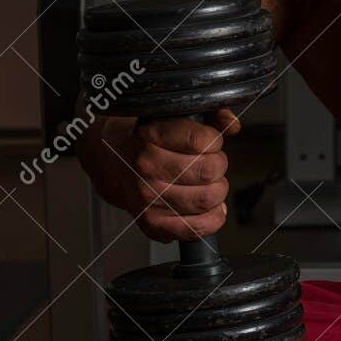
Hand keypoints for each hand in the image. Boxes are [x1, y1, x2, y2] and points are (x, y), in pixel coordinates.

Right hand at [80, 109, 241, 241]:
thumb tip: (232, 124)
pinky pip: (197, 228)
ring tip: (204, 182)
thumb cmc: (147, 136)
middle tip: (207, 162)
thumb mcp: (173, 114)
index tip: (208, 140)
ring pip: (208, 199)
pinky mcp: (152, 223)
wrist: (109, 159)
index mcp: (150, 135)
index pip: (204, 141)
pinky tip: (206, 206)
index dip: (214, 139)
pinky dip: (211, 218)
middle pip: (210, 170)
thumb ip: (209, 113)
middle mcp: (145, 167)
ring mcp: (147, 197)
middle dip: (218, 165)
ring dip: (216, 190)